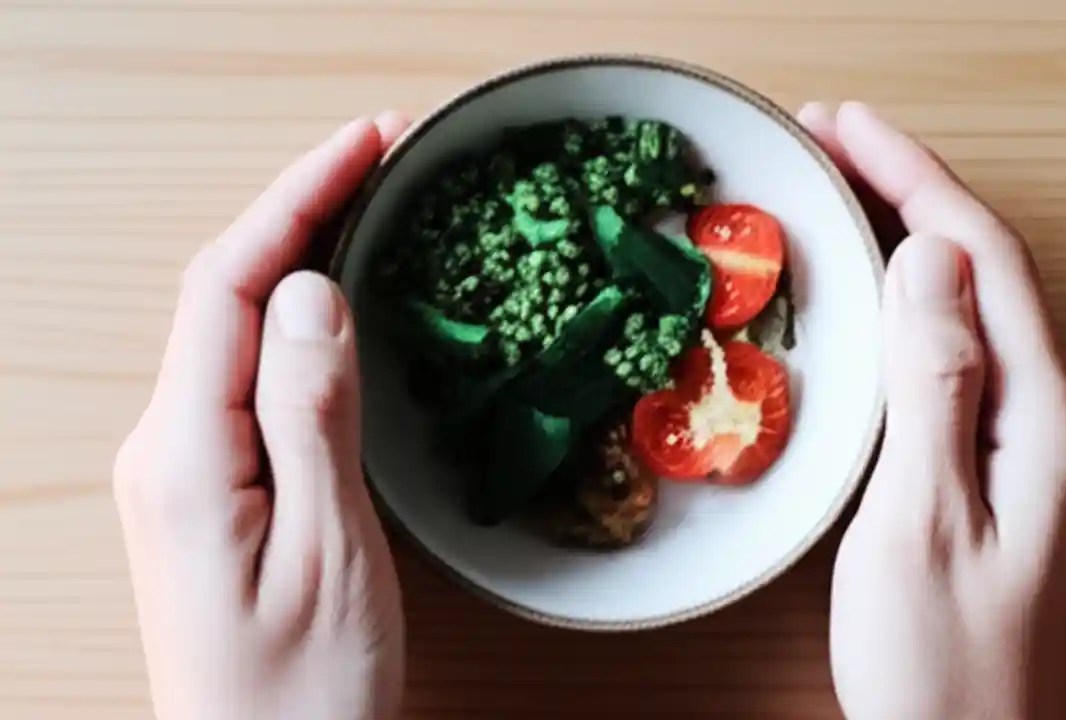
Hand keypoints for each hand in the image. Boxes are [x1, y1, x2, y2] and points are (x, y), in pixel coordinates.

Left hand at [113, 112, 411, 719]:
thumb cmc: (302, 696)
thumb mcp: (328, 554)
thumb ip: (312, 418)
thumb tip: (314, 295)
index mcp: (185, 458)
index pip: (230, 285)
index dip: (298, 197)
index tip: (368, 142)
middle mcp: (166, 450)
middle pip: (226, 291)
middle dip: (302, 207)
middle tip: (384, 155)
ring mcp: (182, 469)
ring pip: (237, 327)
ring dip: (301, 254)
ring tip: (371, 205)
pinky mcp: (210, 488)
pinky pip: (247, 373)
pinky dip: (297, 316)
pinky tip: (339, 302)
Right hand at [800, 103, 1065, 719]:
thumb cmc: (939, 667)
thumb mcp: (920, 522)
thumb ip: (937, 387)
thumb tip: (928, 263)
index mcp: (1050, 425)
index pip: (986, 262)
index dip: (916, 179)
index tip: (846, 125)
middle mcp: (1060, 424)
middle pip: (991, 273)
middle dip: (912, 193)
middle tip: (832, 144)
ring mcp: (1040, 449)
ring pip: (979, 312)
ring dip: (915, 242)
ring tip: (846, 195)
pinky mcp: (1011, 473)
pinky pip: (969, 359)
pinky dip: (919, 308)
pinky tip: (881, 297)